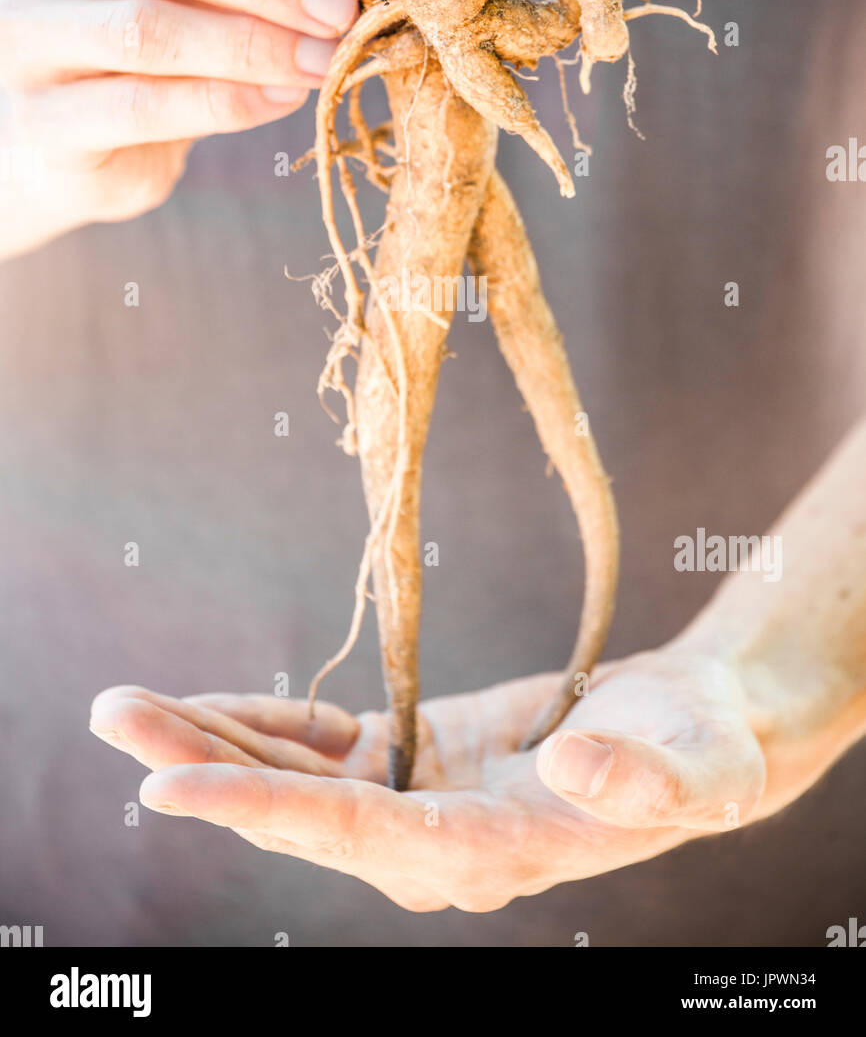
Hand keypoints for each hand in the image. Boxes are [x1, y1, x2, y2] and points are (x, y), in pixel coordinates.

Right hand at [0, 0, 356, 254]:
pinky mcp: (40, 116)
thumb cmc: (152, 20)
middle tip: (341, 9)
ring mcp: (22, 27)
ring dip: (254, 43)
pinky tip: (283, 98)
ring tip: (325, 58)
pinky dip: (227, 102)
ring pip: (147, 28)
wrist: (74, 133)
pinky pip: (144, 107)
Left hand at [90, 645, 766, 912]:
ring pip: (296, 780)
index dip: (263, 813)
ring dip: (215, 741)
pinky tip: (212, 709)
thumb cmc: (703, 750)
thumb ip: (643, 775)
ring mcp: (418, 804)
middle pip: (298, 811)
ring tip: (131, 704)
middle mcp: (435, 842)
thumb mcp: (695, 759)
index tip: (168, 792)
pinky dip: (268, 726)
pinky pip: (324, 750)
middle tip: (114, 715)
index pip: (357, 837)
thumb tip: (572, 763)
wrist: (692, 735)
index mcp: (490, 851)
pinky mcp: (417, 761)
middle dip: (202, 768)